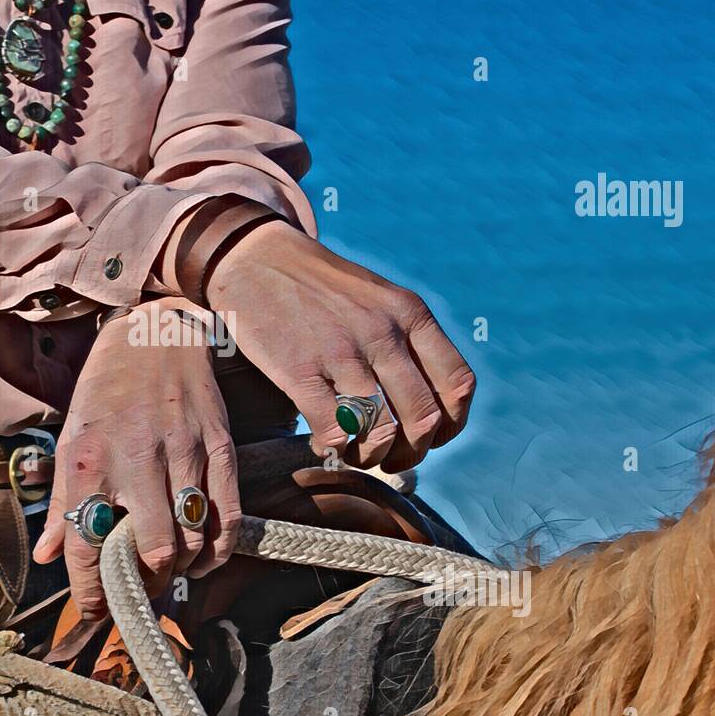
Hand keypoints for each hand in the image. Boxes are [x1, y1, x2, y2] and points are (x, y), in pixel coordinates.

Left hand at [32, 299, 241, 619]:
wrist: (157, 334)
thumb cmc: (107, 390)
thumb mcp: (70, 438)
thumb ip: (61, 502)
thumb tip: (46, 556)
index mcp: (89, 459)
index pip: (87, 545)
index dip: (91, 592)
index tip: (95, 612)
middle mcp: (135, 458)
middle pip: (149, 551)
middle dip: (144, 587)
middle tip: (138, 594)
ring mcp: (183, 453)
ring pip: (191, 538)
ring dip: (179, 571)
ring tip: (166, 575)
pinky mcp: (219, 447)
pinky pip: (227, 516)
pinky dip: (217, 550)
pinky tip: (202, 560)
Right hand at [206, 221, 474, 470]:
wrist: (256, 258)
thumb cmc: (320, 289)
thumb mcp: (379, 298)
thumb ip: (407, 342)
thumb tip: (430, 410)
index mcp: (410, 313)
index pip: (459, 385)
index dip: (451, 425)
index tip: (429, 437)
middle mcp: (383, 331)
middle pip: (424, 418)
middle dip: (411, 452)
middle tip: (389, 457)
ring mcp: (341, 351)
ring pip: (381, 431)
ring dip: (371, 457)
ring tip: (355, 451)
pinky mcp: (299, 369)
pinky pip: (334, 430)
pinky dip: (334, 448)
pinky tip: (323, 441)